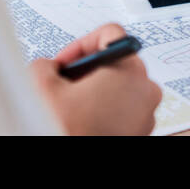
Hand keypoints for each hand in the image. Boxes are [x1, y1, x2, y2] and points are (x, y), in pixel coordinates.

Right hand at [30, 24, 161, 134]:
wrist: (74, 154)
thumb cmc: (68, 130)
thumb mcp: (42, 87)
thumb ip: (44, 64)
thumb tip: (46, 66)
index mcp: (130, 69)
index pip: (110, 34)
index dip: (80, 44)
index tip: (65, 62)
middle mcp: (146, 87)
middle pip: (115, 62)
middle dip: (85, 71)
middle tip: (64, 84)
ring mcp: (147, 111)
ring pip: (119, 87)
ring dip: (94, 91)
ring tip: (71, 106)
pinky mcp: (141, 130)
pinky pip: (124, 109)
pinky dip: (104, 110)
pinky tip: (83, 121)